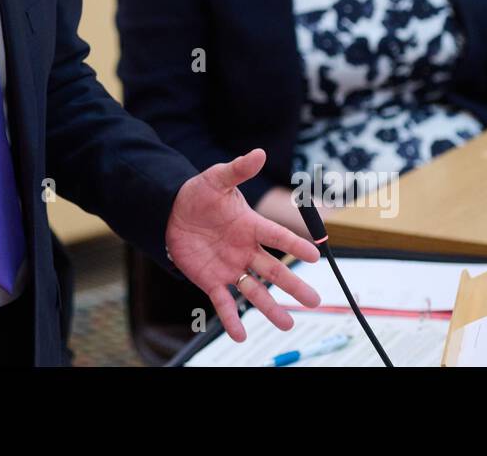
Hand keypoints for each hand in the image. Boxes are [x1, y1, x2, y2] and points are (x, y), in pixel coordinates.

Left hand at [165, 149, 320, 340]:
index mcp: (250, 225)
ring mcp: (229, 267)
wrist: (170, 211)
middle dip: (293, 286)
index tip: (316, 255)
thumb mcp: (216, 179)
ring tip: (287, 324)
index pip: (277, 237)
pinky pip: (223, 302)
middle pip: (273, 270)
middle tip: (315, 301)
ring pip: (254, 291)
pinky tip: (240, 335)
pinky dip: (231, 319)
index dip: (296, 245)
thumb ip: (237, 169)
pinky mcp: (210, 280)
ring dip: (270, 307)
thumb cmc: (198, 194)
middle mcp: (245, 250)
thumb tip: (258, 152)